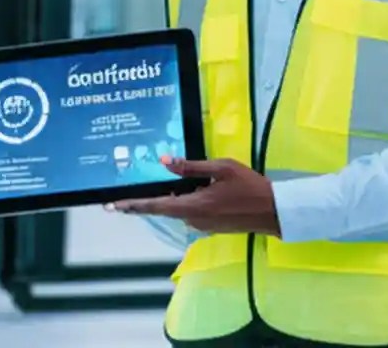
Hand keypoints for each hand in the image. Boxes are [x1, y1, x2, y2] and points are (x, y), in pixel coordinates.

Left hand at [106, 157, 280, 235]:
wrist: (274, 211)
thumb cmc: (250, 187)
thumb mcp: (221, 169)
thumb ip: (191, 166)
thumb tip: (165, 161)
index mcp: (193, 206)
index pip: (155, 206)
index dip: (132, 205)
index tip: (113, 206)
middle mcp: (194, 219)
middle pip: (164, 207)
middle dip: (147, 199)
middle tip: (125, 194)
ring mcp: (202, 225)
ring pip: (179, 208)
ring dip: (173, 197)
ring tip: (166, 181)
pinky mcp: (211, 226)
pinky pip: (191, 211)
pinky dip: (186, 200)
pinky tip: (191, 187)